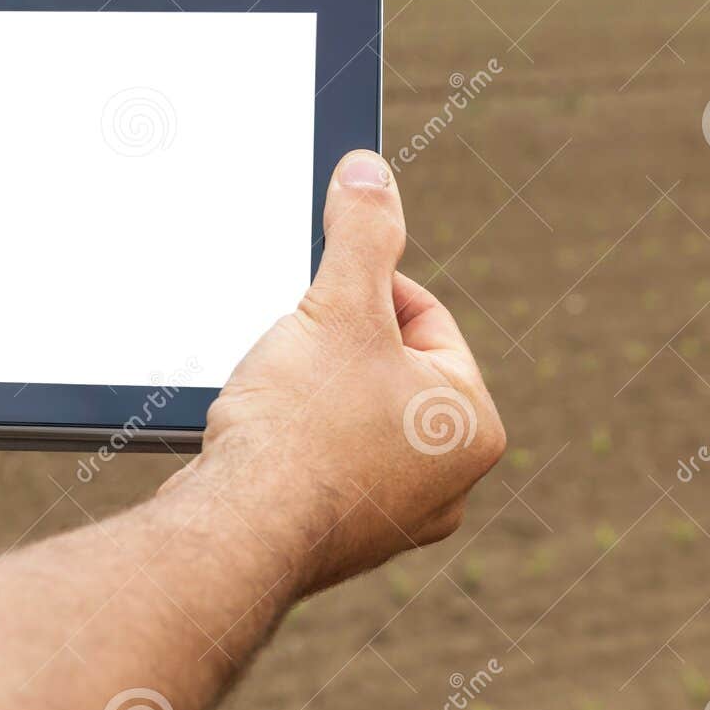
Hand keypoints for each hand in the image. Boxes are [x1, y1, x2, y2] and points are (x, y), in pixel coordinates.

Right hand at [171, 150, 504, 593]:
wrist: (239, 530)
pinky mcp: (336, 538)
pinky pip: (316, 464)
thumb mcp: (338, 307)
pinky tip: (260, 440)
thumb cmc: (300, 427)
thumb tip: (370, 171)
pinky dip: (288, 444)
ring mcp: (390, 518)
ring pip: (347, 418)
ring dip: (308, 394)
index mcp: (471, 426)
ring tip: (273, 394)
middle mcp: (445, 482)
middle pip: (383, 370)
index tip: (319, 298)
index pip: (424, 320)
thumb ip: (363, 234)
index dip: (363, 291)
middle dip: (332, 348)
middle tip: (291, 347)